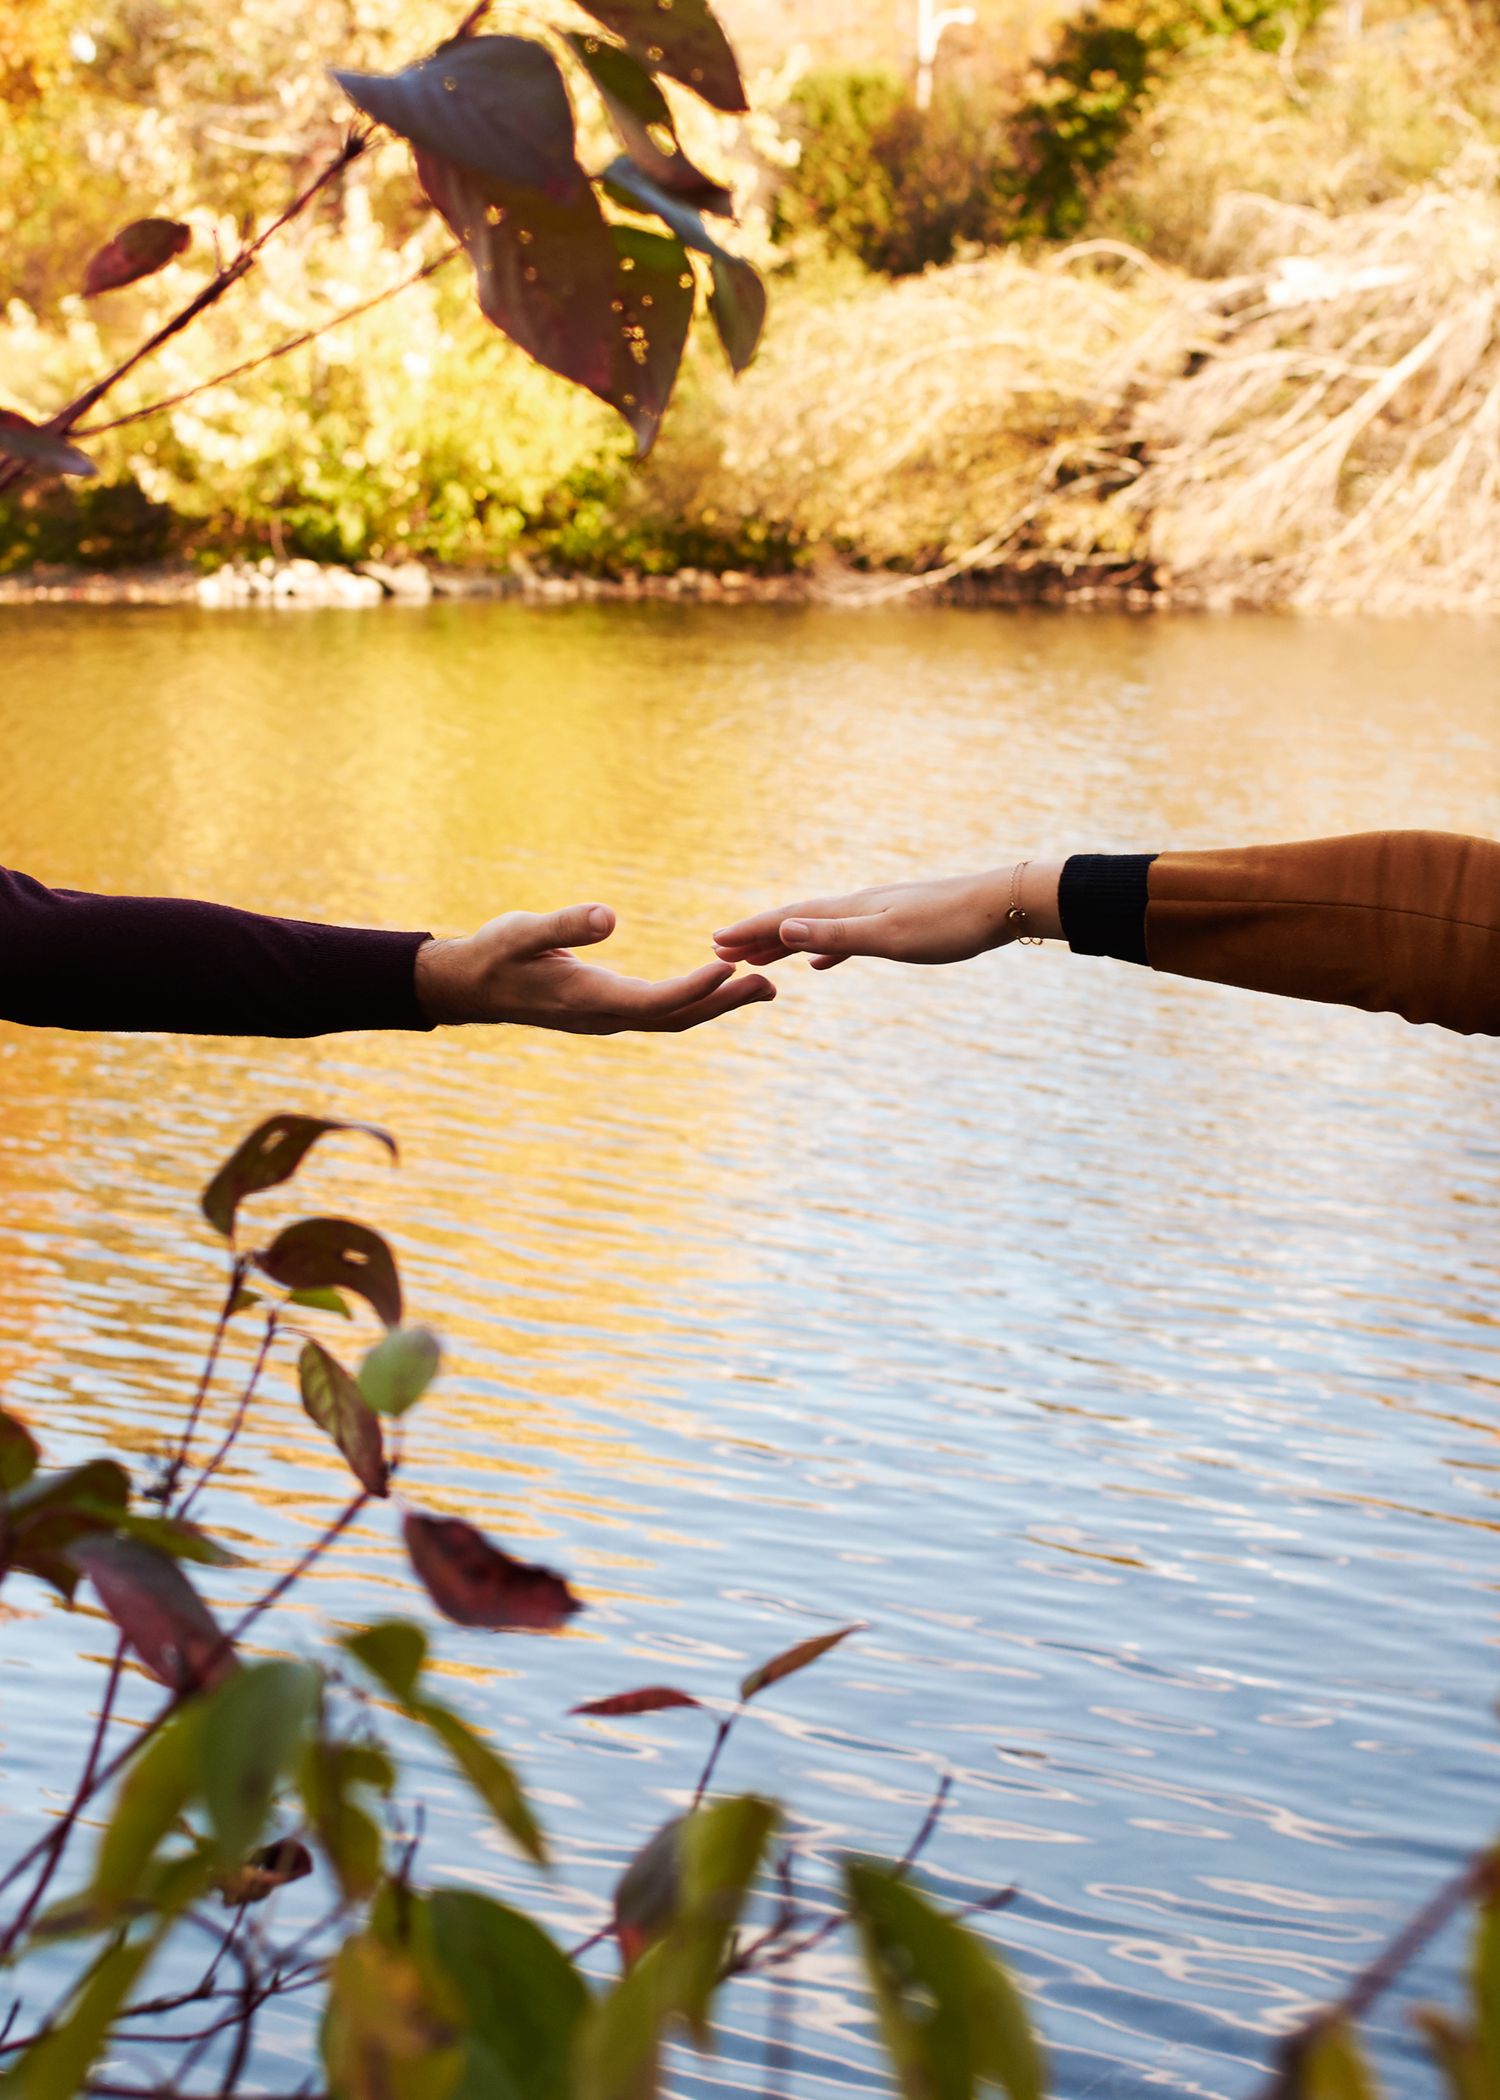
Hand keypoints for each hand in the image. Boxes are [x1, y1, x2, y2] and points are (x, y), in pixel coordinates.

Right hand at [416, 903, 775, 1031]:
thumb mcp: (522, 932)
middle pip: (677, 1018)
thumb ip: (564, 926)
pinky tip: (719, 982)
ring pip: (674, 1019)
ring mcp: (609, 1017)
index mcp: (588, 1000)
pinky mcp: (610, 1009)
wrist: (472, 987)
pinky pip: (663, 1011)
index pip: (654, 1002)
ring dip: (718, 1005)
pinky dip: (696, 998)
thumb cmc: (495, 955)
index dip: (693, 989)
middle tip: (770, 986)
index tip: (730, 969)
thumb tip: (609, 917)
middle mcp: (606, 1017)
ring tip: (763, 987)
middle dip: (724, 1004)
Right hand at [712, 861, 1064, 969]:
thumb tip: (784, 928)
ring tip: (761, 957)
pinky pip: (848, 938)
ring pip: (820, 928)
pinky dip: (826, 950)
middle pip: (797, 919)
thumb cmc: (950, 925)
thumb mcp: (890, 937)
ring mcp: (878, 913)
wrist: (1002, 905)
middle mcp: (859, 905)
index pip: (789, 917)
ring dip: (788, 942)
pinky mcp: (898, 924)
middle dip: (759, 934)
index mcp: (853, 909)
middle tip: (721, 949)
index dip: (751, 929)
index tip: (716, 942)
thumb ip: (837, 936)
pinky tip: (823, 964)